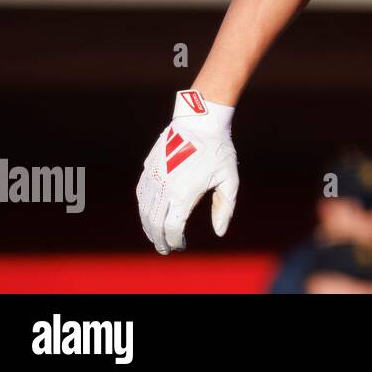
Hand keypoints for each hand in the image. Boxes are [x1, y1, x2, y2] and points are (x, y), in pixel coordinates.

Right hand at [136, 90, 239, 254]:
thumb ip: (225, 208)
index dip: (174, 241)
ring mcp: (154, 177)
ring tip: (156, 236)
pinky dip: (143, 209)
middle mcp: (164, 188)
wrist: (201, 122)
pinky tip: (149, 215)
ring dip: (148, 226)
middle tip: (165, 249)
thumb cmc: (219, 151)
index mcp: (184, 194)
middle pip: (154, 223)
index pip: (172, 228)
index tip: (180, 246)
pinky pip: (141, 194)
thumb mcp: (230, 180)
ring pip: (144, 210)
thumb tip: (219, 232)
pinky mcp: (149, 168)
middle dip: (159, 239)